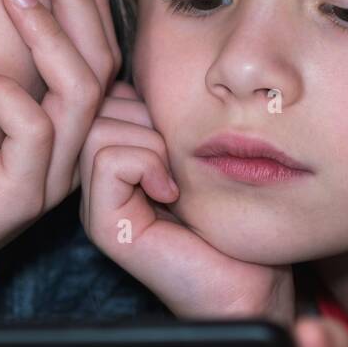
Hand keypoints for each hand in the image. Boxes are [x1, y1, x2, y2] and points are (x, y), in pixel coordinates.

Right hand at [79, 81, 295, 324]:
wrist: (251, 284)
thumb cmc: (233, 216)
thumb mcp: (193, 148)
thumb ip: (165, 114)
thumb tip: (149, 63)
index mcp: (115, 159)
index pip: (104, 94)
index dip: (142, 97)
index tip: (177, 129)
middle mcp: (96, 182)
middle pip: (98, 106)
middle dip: (148, 117)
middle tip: (179, 158)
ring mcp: (97, 205)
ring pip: (101, 127)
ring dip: (151, 141)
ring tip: (177, 177)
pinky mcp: (105, 226)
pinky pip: (110, 158)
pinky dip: (148, 163)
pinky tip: (172, 193)